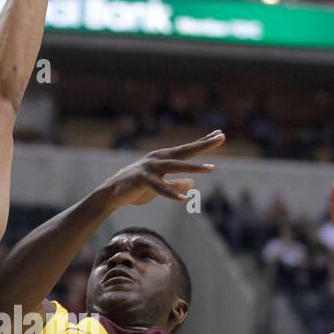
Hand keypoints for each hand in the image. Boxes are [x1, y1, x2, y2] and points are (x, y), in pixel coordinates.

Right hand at [102, 131, 223, 206]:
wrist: (112, 194)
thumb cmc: (137, 189)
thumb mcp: (160, 187)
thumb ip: (176, 183)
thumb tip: (192, 183)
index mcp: (163, 158)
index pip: (187, 149)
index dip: (204, 142)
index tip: (220, 134)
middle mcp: (158, 159)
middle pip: (185, 151)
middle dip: (204, 145)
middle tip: (222, 137)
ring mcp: (150, 168)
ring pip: (176, 167)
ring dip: (194, 168)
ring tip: (211, 168)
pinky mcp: (143, 180)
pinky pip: (160, 188)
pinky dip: (172, 193)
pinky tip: (183, 198)